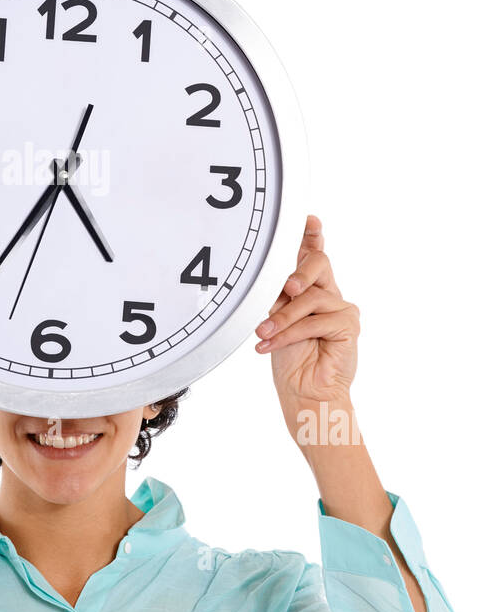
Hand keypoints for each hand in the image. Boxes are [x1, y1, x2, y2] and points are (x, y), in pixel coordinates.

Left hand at [254, 215, 359, 436]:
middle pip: (318, 262)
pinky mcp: (349, 324)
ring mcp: (342, 307)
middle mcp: (329, 293)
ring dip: (281, 318)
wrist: (304, 393)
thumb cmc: (289, 358)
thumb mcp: (275, 319)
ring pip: (310, 298)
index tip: (307, 218)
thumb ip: (276, 295)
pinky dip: (288, 333)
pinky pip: (315, 320)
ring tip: (262, 334)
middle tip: (285, 288)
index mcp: (311, 288)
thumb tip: (267, 275)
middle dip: (298, 270)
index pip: (313, 253)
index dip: (311, 234)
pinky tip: (269, 346)